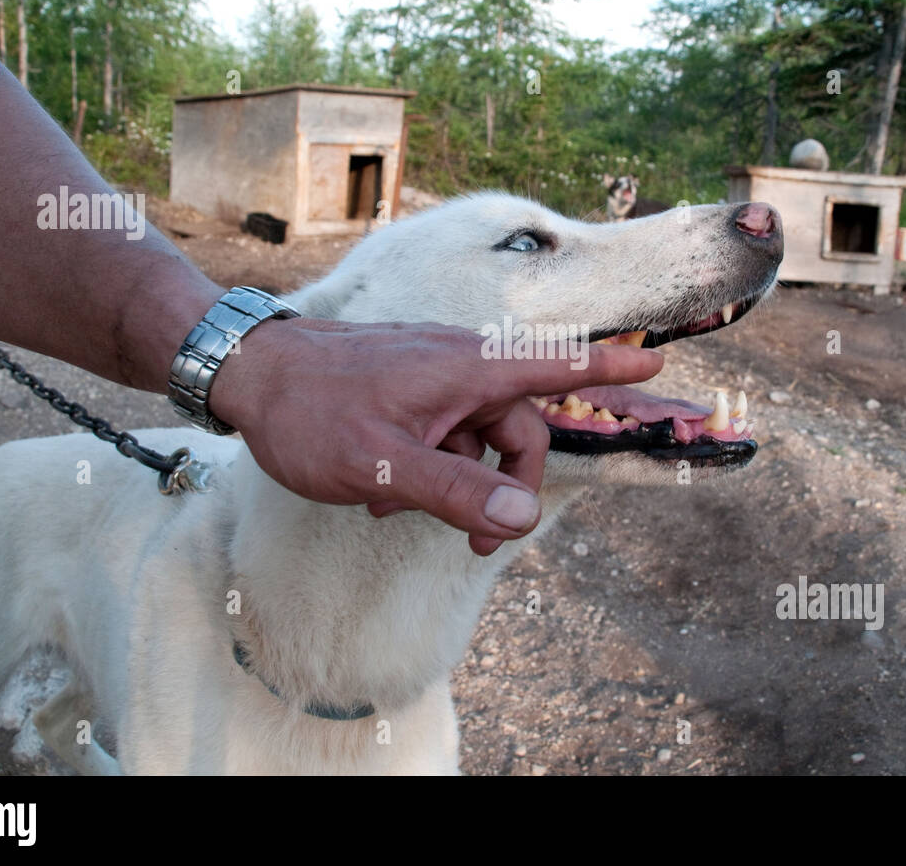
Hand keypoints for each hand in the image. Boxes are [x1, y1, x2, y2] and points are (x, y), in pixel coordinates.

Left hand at [210, 317, 663, 554]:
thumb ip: (456, 493)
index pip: (555, 363)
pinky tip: (377, 492)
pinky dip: (424, 466)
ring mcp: (431, 377)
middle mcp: (458, 366)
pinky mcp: (406, 390)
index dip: (610, 364)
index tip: (659, 359)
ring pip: (474, 438)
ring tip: (393, 508)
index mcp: (466, 370)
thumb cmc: (312, 410)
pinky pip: (440, 434)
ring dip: (453, 482)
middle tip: (481, 547)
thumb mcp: (383, 465)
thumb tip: (524, 518)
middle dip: (506, 487)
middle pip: (518, 428)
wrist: (247, 374)